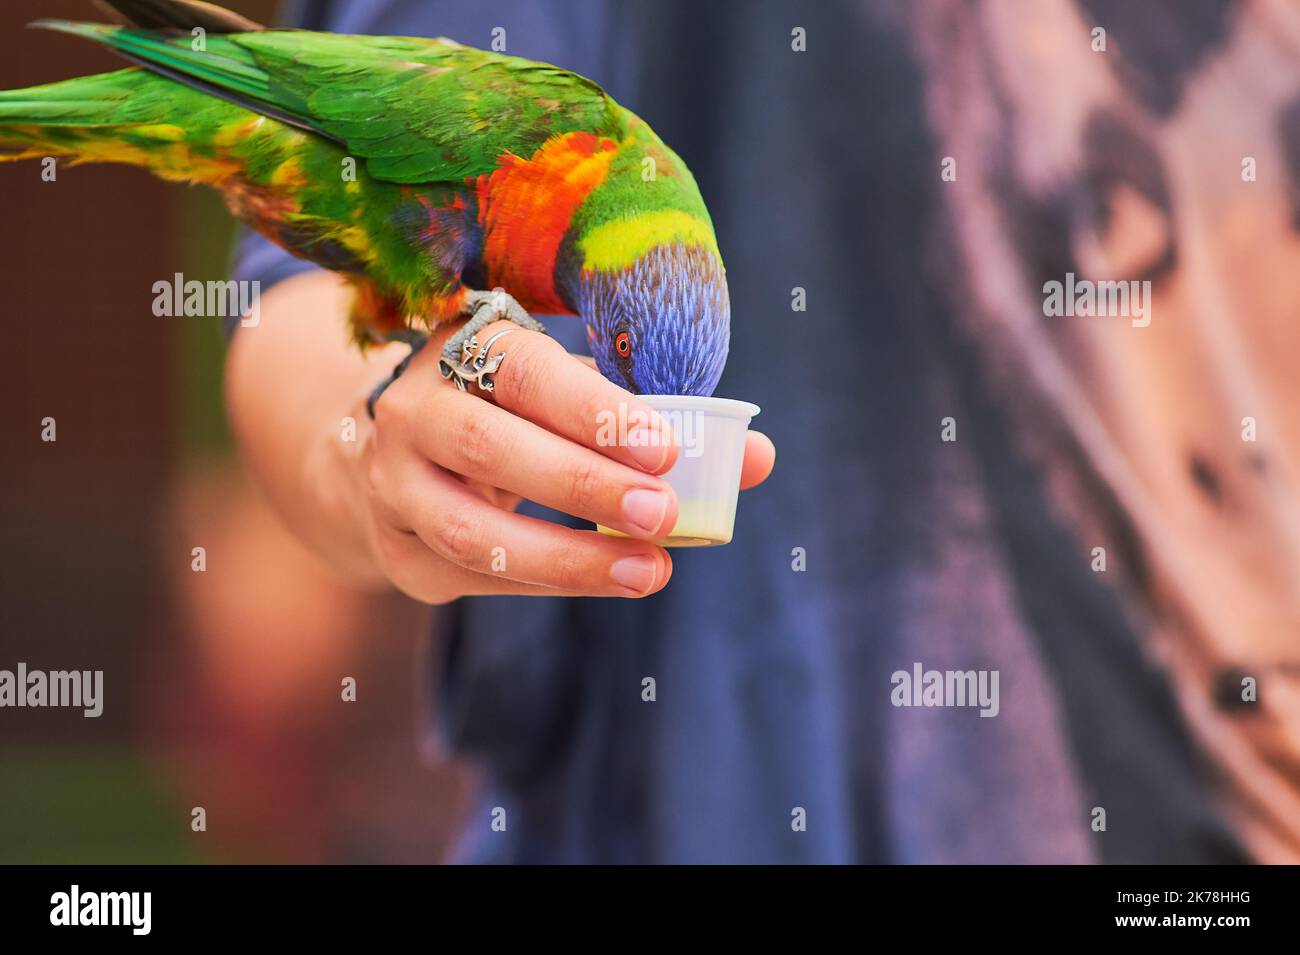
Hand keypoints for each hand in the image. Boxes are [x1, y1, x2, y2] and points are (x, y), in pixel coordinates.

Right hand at [355, 319, 774, 603]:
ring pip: (472, 532)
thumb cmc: (514, 411)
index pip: (525, 373)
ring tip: (651, 571)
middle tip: (666, 515)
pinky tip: (608, 579)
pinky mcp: (400, 551)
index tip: (665, 447)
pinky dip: (547, 582)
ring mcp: (393, 486)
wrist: (399, 455)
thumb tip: (757, 458)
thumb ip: (657, 419)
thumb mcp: (573, 394)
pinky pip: (475, 576)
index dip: (593, 410)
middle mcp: (412, 413)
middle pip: (490, 447)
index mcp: (463, 348)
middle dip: (585, 484)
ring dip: (568, 559)